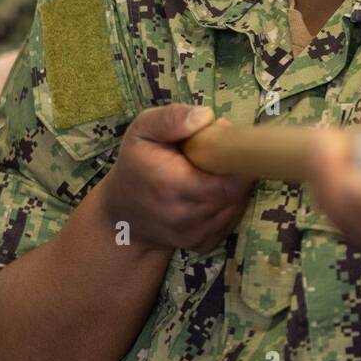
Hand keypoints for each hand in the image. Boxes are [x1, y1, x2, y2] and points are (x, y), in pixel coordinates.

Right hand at [95, 104, 250, 252]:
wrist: (122, 214)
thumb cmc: (136, 164)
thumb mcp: (143, 130)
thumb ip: (172, 118)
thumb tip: (206, 117)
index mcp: (171, 184)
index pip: (227, 183)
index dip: (238, 164)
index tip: (229, 148)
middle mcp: (182, 216)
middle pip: (235, 195)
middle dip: (237, 173)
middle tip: (224, 158)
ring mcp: (193, 234)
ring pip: (235, 208)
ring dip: (234, 190)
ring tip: (214, 174)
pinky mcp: (201, 244)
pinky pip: (230, 222)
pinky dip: (228, 207)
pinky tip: (212, 193)